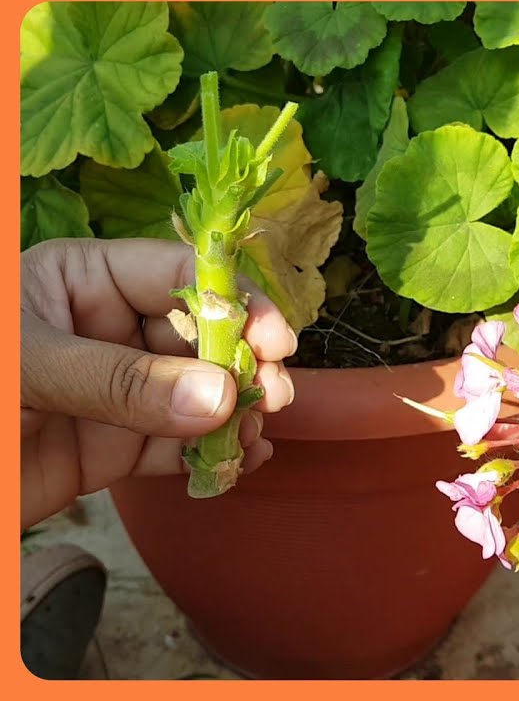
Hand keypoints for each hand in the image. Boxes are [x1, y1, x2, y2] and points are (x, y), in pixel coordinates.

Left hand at [21, 238, 297, 528]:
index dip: (232, 300)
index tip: (277, 339)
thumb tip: (220, 397)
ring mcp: (112, 392)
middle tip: (275, 397)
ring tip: (255, 440)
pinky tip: (242, 463)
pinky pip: (177, 447)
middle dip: (241, 364)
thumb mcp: (24, 370)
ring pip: (196, 395)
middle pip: (197, 335)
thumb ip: (121, 383)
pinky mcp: (110, 450)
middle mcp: (104, 329)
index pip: (174, 272)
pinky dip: (213, 456)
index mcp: (78, 279)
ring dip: (234, 415)